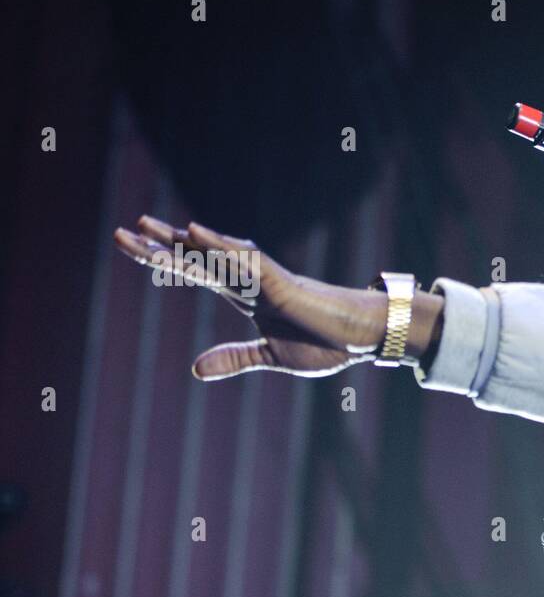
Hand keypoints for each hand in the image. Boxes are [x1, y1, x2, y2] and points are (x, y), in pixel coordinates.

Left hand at [113, 216, 433, 380]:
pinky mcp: (283, 283)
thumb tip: (194, 370)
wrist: (365, 338)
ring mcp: (266, 279)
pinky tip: (195, 233)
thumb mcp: (271, 357)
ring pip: (215, 257)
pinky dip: (221, 247)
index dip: (164, 261)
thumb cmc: (327, 343)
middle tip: (124, 232)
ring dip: (182, 242)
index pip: (196, 273)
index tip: (133, 248)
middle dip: (161, 246)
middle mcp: (251, 281)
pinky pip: (247, 262)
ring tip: (147, 226)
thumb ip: (234, 358)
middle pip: (197, 258)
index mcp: (247, 297)